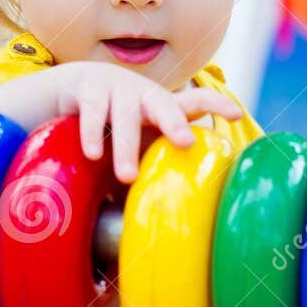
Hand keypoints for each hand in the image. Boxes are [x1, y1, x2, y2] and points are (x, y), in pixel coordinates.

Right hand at [63, 62, 242, 183]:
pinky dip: (93, 133)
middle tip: (185, 143)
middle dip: (175, 122)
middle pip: (164, 105)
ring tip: (127, 177)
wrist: (69, 88)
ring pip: (125, 118)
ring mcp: (117, 88)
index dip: (217, 105)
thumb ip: (152, 167)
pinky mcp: (90, 89)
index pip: (195, 101)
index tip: (237, 115)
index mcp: (163, 106)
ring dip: (126, 147)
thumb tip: (165, 218)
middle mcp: (145, 94)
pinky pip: (93, 111)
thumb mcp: (138, 141)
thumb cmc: (114, 126)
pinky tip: (93, 154)